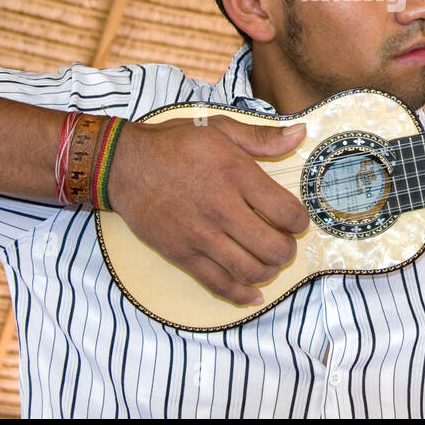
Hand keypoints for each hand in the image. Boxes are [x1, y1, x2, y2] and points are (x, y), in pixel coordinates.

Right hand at [107, 116, 309, 305]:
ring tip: (267, 261)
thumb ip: (263, 137)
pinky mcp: (181, 254)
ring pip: (250, 271)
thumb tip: (300, 134)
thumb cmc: (174, 145)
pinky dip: (241, 295)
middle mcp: (221, 208)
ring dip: (268, 271)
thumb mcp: (220, 129)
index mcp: (236, 174)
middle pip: (273, 248)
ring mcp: (200, 235)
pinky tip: (253, 294)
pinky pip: (218, 285)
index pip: (287, 213)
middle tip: (283, 243)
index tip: (296, 220)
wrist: (124, 164)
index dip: (300, 221)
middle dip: (287, 250)